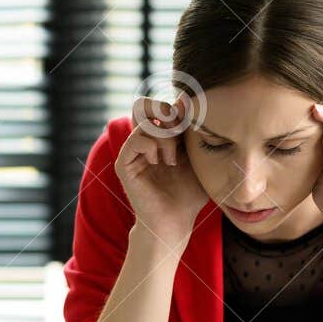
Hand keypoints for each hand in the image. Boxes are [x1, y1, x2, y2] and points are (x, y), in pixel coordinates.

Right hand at [115, 94, 208, 244]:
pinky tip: (161, 162)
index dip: (177, 109)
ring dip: (165, 136)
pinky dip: (152, 146)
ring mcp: (132, 152)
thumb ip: (192, 129)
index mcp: (160, 137)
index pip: (161, 105)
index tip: (192, 125)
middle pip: (143, 104)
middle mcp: (143, 142)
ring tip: (173, 158)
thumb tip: (184, 99)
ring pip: (143, 121)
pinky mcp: (125, 165)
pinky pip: (136, 140)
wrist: (176, 222)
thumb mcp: (198, 156)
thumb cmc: (190, 194)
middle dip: (166, 112)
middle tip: (179, 131)